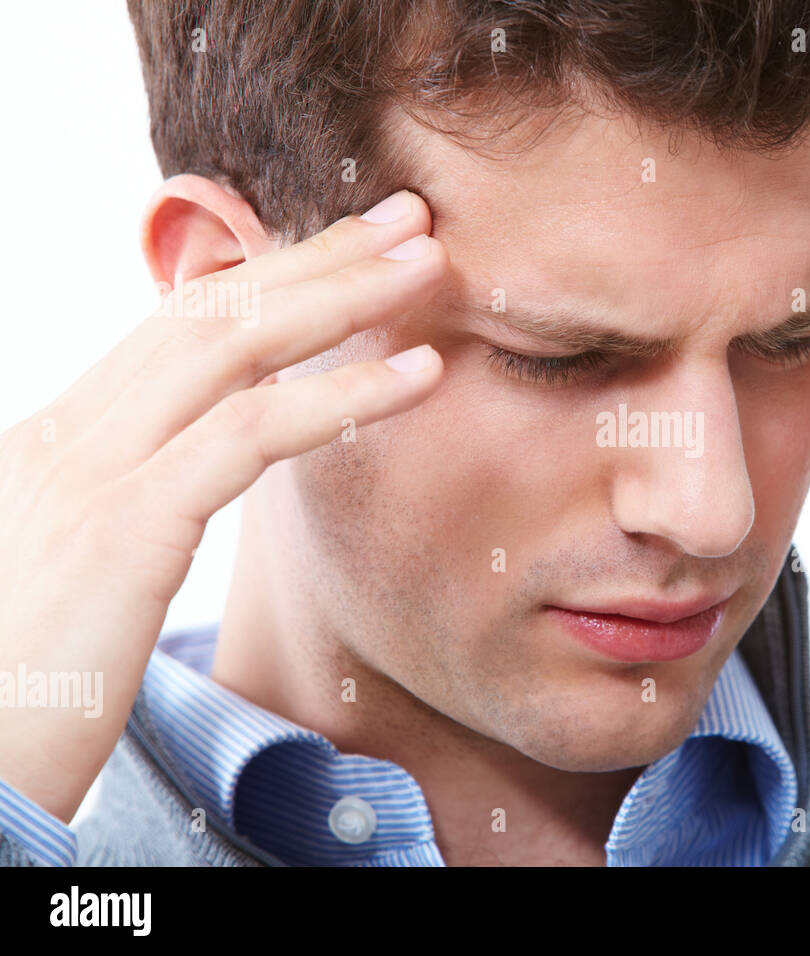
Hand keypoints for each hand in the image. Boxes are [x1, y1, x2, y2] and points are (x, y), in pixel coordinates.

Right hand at [0, 190, 445, 820]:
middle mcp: (67, 436)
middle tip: (409, 217)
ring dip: (342, 295)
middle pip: (210, 312)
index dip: (272, 278)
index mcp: (61, 442)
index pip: (175, 329)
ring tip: (429, 262)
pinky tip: (421, 373)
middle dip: (316, 255)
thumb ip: (130, 506)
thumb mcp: (75, 572)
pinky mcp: (122, 529)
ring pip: (231, 346)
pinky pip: (249, 435)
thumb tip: (196, 473)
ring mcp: (88, 475)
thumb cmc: (20, 689)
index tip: (353, 249)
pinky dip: (344, 396)